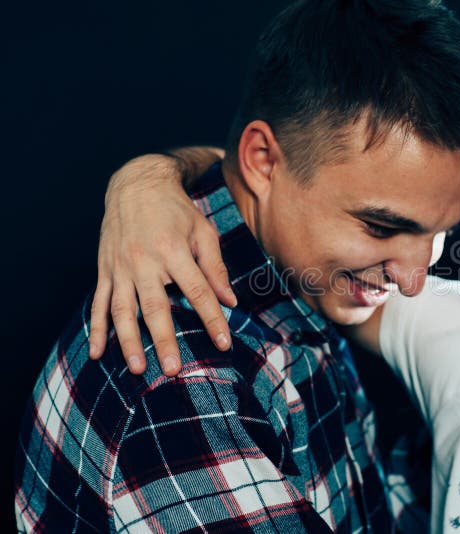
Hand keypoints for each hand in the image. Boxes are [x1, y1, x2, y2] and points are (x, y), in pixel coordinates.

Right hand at [89, 154, 235, 374]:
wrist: (137, 184)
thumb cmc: (177, 211)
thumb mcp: (203, 232)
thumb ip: (216, 267)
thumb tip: (230, 301)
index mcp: (174, 250)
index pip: (198, 291)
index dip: (212, 319)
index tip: (224, 343)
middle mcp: (145, 261)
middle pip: (156, 307)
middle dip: (164, 341)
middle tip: (172, 370)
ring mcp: (120, 267)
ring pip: (122, 310)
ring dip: (128, 342)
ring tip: (137, 369)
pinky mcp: (104, 270)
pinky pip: (98, 303)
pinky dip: (96, 329)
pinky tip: (98, 353)